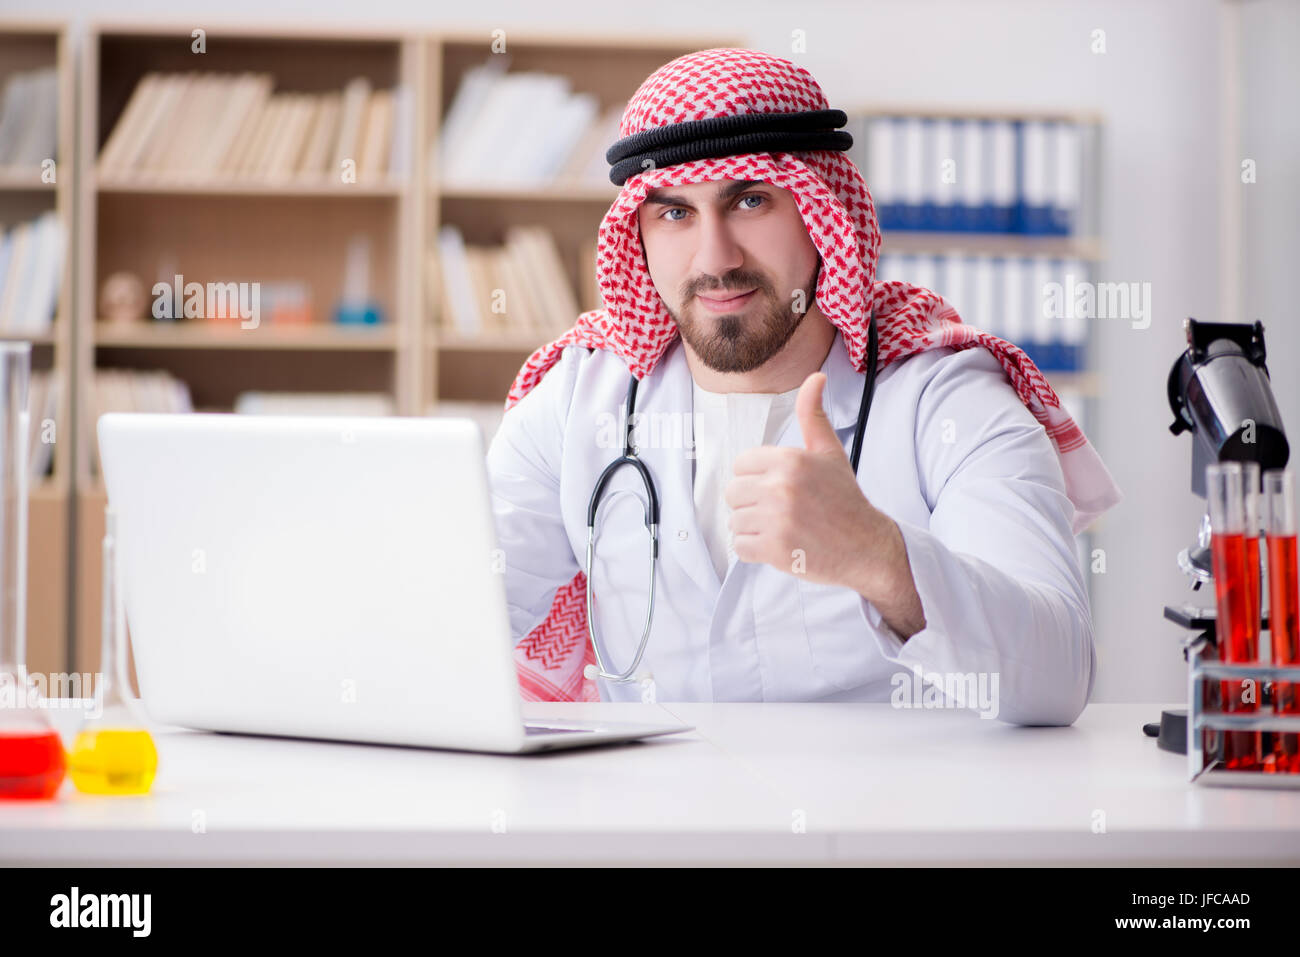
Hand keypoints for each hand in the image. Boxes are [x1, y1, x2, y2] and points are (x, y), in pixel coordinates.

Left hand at [725, 371, 899, 594]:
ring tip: (782, 528)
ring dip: (754, 528)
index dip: (756, 478)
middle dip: (751, 503)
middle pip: (733, 493)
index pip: (741, 464)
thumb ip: (812, 415)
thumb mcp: (829, 452)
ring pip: (735, 521)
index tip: (778, 487)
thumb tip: (815, 377)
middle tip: (780, 511)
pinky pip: (740, 548)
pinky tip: (779, 545)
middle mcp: (781, 487)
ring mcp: (777, 520)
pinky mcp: (775, 550)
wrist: (867, 545)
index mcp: (790, 460)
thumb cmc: (845, 499)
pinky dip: (755, 551)